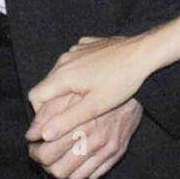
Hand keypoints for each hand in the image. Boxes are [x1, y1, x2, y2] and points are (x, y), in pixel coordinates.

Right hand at [26, 34, 155, 143]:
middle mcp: (65, 58)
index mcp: (62, 74)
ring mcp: (77, 49)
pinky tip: (97, 79)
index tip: (56, 124)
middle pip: (48, 85)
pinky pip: (76, 60)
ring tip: (88, 98)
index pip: (35, 96)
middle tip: (75, 114)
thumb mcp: (94, 107)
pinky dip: (80, 71)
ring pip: (62, 73)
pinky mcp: (89, 44)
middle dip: (55, 102)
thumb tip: (42, 134)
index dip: (41, 114)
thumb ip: (66, 120)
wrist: (144, 53)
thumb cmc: (122, 81)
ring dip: (68, 87)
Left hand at [26, 92, 142, 178]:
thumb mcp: (69, 93)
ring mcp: (107, 149)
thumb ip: (48, 113)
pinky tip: (77, 157)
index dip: (35, 152)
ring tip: (58, 156)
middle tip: (42, 153)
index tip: (33, 144)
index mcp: (80, 125)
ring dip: (62, 170)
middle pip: (58, 170)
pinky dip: (82, 171)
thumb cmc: (98, 86)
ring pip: (75, 177)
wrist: (134, 86)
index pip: (47, 154)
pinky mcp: (117, 153)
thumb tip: (31, 133)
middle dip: (45, 164)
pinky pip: (94, 175)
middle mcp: (95, 141)